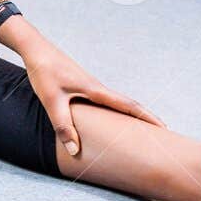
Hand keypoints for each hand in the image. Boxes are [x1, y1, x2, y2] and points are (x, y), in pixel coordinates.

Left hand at [21, 39, 163, 157]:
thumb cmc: (44, 72)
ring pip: (116, 102)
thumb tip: (75, 151)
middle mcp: (97, 87)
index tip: (165, 127)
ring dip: (131, 114)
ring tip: (141, 130)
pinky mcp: (81, 85)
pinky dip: (115, 111)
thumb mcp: (51, 102)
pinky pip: (104, 101)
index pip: (128, 105)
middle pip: (127, 104)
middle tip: (162, 133)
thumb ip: (63, 127)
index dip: (147, 117)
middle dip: (144, 118)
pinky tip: (110, 119)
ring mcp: (90, 85)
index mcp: (95, 90)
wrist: (35, 49)